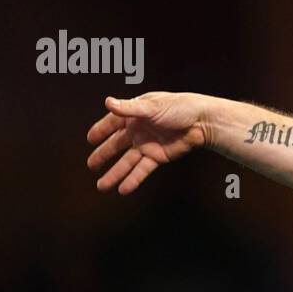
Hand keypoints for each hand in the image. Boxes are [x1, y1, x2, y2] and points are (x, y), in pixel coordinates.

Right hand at [87, 91, 210, 193]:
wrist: (203, 122)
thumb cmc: (179, 107)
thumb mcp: (152, 106)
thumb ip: (129, 108)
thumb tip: (108, 102)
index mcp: (135, 114)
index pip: (112, 123)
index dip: (101, 131)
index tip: (90, 139)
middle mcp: (138, 130)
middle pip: (117, 145)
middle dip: (103, 155)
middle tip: (91, 165)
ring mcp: (148, 145)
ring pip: (127, 162)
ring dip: (115, 174)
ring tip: (102, 186)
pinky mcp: (158, 157)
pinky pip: (142, 170)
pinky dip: (133, 179)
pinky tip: (123, 189)